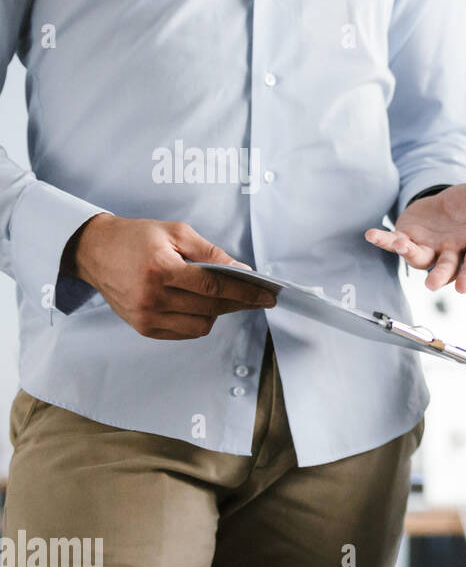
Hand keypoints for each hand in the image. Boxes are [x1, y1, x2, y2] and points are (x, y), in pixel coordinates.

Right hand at [66, 214, 274, 339]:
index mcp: (160, 269)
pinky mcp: (142, 328)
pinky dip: (199, 321)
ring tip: (220, 297)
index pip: (214, 287)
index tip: (268, 295)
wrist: (95, 251)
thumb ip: (211, 253)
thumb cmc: (137, 238)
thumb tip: (242, 271)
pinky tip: (200, 306)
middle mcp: (151, 297)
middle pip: (210, 308)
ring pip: (201, 326)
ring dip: (217, 313)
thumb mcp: (177, 233)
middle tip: (256, 296)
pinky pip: (184, 333)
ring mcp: (145, 316)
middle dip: (238, 303)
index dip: (245, 292)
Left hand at [364, 183, 465, 292]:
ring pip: (421, 259)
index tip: (462, 287)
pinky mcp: (411, 239)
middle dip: (440, 275)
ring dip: (409, 254)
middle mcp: (453, 253)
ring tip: (401, 244)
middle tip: (435, 285)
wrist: (451, 199)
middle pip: (447, 268)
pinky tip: (373, 234)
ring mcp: (431, 249)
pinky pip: (397, 243)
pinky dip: (385, 240)